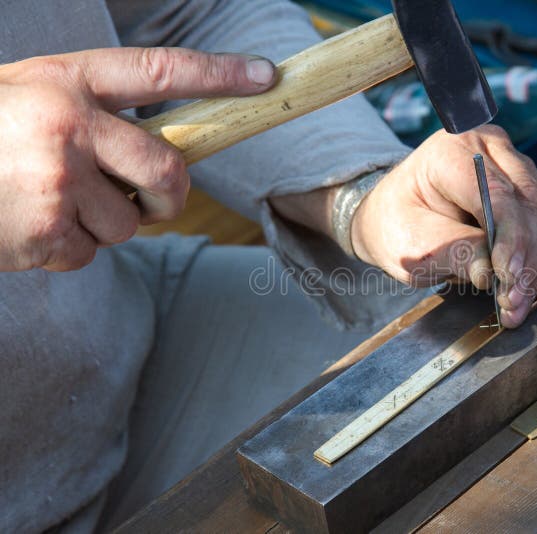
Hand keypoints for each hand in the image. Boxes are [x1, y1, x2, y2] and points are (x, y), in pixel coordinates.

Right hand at [0, 47, 275, 270]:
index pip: (160, 71)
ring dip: (103, 224)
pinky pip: (90, 253)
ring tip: (50, 203)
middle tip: (156, 202)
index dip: (219, 74)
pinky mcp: (47, 232)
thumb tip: (163, 147)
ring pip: (129, 224)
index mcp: (66, 82)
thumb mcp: (29, 97)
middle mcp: (68, 125)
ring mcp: (58, 181)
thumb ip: (93, 112)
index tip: (266, 78)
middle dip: (171, 197)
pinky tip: (29, 225)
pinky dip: (68, 249)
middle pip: (169, 172)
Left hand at [351, 126, 536, 327]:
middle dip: (526, 262)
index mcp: (454, 150)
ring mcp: (520, 170)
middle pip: (530, 208)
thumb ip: (452, 253)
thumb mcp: (411, 245)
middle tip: (513, 305)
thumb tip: (490, 274)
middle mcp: (493, 150)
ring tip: (522, 304)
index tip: (508, 279)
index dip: (509, 239)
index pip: (497, 194)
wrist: (397, 216)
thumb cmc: (399, 225)